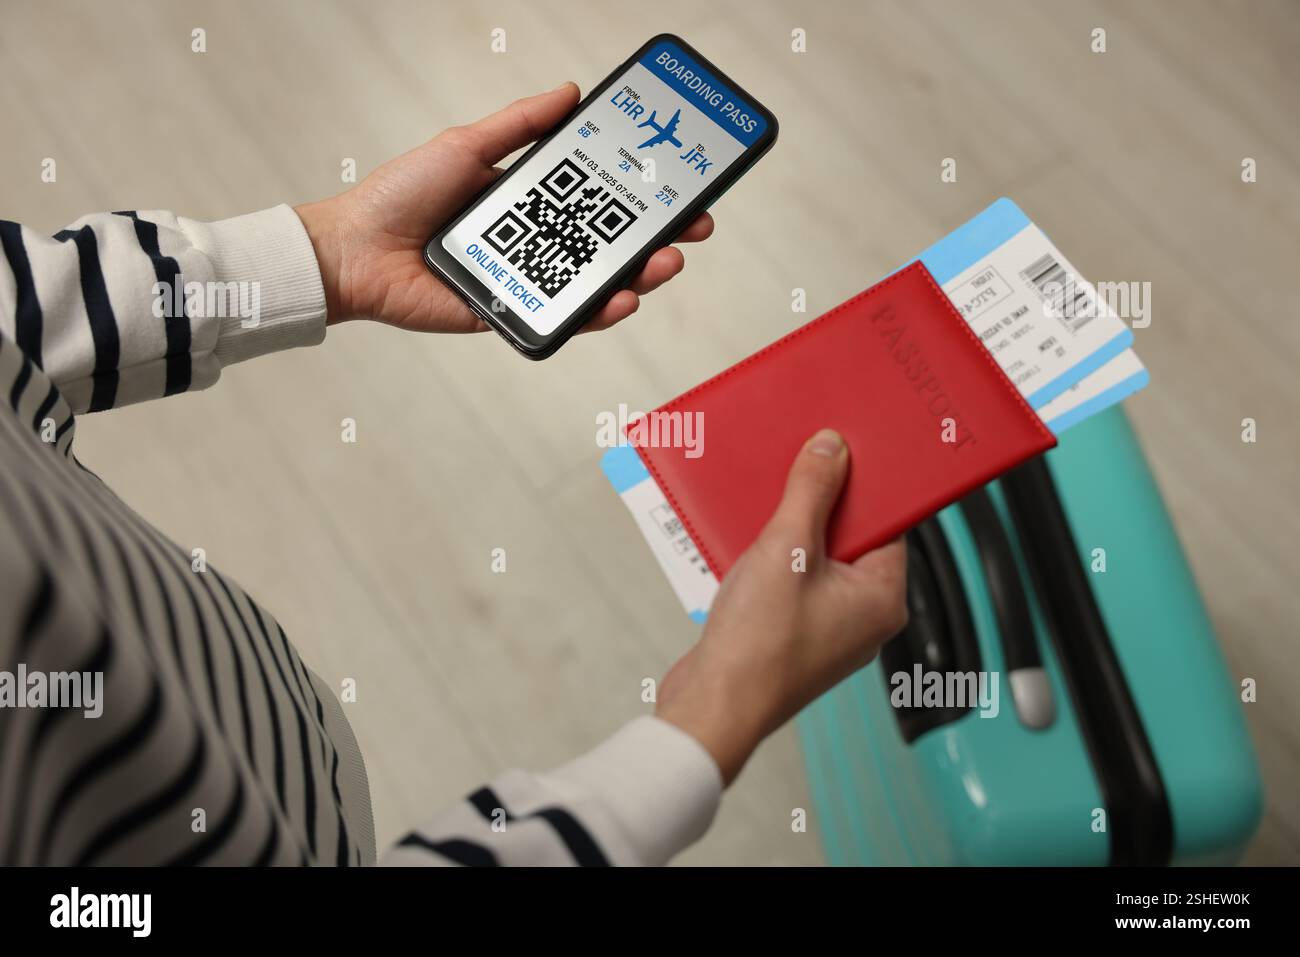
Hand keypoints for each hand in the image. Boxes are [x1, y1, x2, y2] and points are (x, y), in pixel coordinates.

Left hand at [295, 82, 714, 332]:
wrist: (353, 251)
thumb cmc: (401, 196)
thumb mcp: (466, 146)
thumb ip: (520, 124)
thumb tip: (570, 92)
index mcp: (528, 202)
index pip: (598, 200)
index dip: (640, 195)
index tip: (680, 185)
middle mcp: (534, 243)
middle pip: (609, 245)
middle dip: (657, 238)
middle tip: (691, 228)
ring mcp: (527, 281)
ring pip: (596, 284)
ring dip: (639, 276)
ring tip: (664, 264)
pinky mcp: (511, 315)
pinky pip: (562, 318)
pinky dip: (595, 312)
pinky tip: (620, 299)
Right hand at [655, 429, 908, 784]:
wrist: (713, 706)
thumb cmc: (759, 646)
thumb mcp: (787, 549)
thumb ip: (812, 492)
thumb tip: (832, 449)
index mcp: (881, 598)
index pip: (889, 523)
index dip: (864, 486)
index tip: (844, 451)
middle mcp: (862, 616)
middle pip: (850, 537)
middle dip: (818, 504)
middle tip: (796, 470)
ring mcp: (827, 629)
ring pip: (815, 558)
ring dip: (788, 531)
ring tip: (763, 507)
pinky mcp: (792, 635)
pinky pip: (790, 581)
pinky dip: (770, 559)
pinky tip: (744, 543)